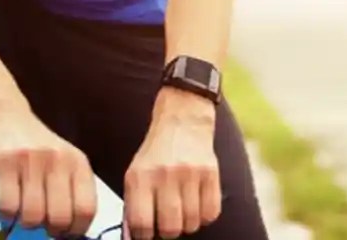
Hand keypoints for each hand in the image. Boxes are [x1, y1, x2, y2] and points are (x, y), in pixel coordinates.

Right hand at [0, 107, 96, 236]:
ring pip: (32, 216)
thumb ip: (71, 193)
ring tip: (24, 212)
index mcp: (79, 163)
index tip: (64, 232)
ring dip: (27, 223)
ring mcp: (32, 160)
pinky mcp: (5, 162)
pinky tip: (9, 204)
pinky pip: (8, 206)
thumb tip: (69, 233)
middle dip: (50, 229)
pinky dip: (7, 215)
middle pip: (60, 217)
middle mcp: (59, 160)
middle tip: (42, 224)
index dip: (75, 229)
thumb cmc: (39, 148)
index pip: (86, 209)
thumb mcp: (64, 164)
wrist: (7, 117)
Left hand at [123, 89, 221, 238]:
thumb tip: (135, 236)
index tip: (147, 232)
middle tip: (166, 223)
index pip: (141, 223)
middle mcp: (165, 175)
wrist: (182, 119)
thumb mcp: (136, 174)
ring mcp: (190, 174)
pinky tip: (196, 204)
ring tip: (181, 211)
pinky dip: (204, 216)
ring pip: (192, 224)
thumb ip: (135, 205)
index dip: (144, 235)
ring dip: (186, 224)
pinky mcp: (211, 173)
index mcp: (141, 176)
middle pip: (170, 228)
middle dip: (167, 232)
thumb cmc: (156, 153)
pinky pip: (211, 213)